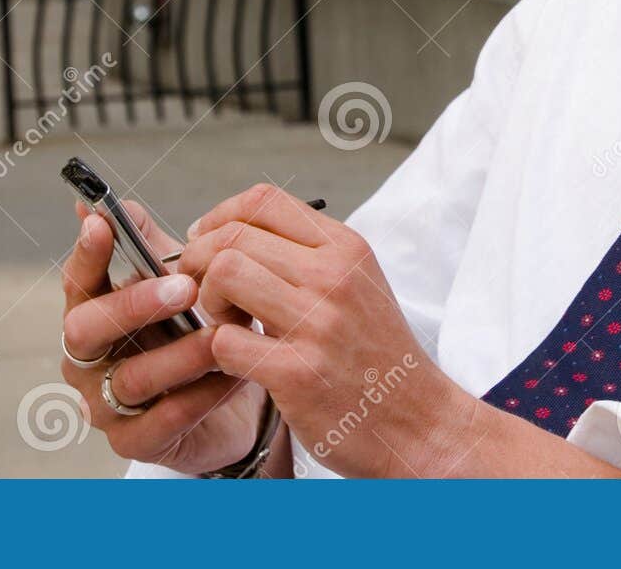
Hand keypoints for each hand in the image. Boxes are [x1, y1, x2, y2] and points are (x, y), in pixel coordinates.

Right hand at [60, 198, 266, 473]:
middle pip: (86, 330)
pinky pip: (163, 420)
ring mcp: (105, 403)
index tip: (102, 223)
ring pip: (131, 378)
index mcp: (92, 310)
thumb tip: (102, 204)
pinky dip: (201, 396)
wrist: (227, 402)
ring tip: (222, 336)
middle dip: (136, 305)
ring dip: (181, 354)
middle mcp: (88, 358)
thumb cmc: (191, 330)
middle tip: (186, 288)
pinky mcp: (134, 441)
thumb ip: (144, 246)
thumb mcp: (172, 281)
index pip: (77, 280)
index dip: (87, 253)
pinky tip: (232, 375)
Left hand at [178, 184, 468, 477]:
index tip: (208, 241)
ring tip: (229, 324)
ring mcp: (317, 324)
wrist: (419, 422)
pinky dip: (218, 352)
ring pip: (224, 274)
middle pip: (233, 235)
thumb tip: (234, 233)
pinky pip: (224, 341)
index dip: (220, 216)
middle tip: (206, 291)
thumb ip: (307, 255)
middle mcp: (334, 276)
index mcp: (346, 248)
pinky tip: (240, 362)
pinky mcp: (297, 373)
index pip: (263, 199)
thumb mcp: (357, 284)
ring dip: (209, 301)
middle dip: (201, 261)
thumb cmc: (378, 356)